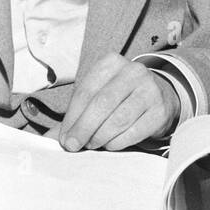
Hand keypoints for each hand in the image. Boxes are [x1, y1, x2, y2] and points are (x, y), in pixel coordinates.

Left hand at [50, 54, 179, 152]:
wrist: (160, 96)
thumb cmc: (120, 97)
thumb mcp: (98, 95)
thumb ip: (76, 114)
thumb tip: (50, 138)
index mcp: (112, 63)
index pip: (86, 91)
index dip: (72, 117)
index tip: (64, 137)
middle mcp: (133, 71)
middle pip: (102, 103)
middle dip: (83, 128)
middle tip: (73, 146)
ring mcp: (150, 90)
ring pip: (118, 119)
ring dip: (100, 137)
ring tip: (92, 145)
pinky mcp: (160, 111)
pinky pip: (134, 132)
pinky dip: (117, 142)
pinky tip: (110, 145)